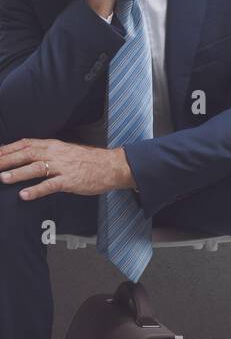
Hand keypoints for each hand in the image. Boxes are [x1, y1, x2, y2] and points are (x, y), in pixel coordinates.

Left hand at [0, 138, 131, 199]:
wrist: (112, 166)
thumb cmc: (88, 160)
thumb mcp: (66, 152)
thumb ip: (47, 154)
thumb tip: (25, 157)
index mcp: (55, 145)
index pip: (26, 144)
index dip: (8, 149)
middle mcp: (57, 153)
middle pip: (27, 154)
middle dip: (7, 159)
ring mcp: (63, 167)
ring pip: (37, 168)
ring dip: (19, 173)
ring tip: (3, 177)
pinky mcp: (70, 181)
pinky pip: (50, 185)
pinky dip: (36, 190)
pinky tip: (24, 195)